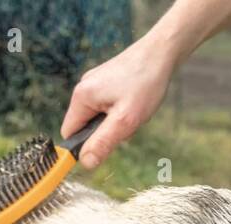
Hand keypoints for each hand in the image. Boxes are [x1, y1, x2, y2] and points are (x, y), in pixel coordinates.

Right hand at [61, 39, 174, 169]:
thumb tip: (85, 163)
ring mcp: (95, 84)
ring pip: (99, 119)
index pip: (69, 134)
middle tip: (128, 123)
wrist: (161, 52)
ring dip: (116, 123)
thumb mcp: (125, 120)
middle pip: (85, 127)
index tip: (105, 146)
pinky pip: (107, 107)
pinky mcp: (106, 82)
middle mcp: (84, 88)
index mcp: (81, 97)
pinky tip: (135, 103)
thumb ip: (103, 142)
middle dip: (106, 133)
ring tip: (134, 111)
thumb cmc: (145, 83)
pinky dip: (121, 112)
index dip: (84, 146)